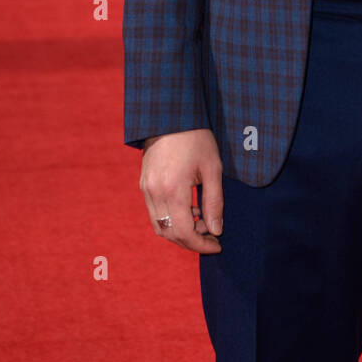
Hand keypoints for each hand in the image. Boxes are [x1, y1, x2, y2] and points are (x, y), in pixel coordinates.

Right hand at [140, 128, 223, 253]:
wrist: (171, 115)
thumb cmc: (196, 138)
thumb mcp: (212, 168)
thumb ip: (214, 202)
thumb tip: (216, 230)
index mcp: (173, 190)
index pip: (184, 233)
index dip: (201, 245)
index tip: (217, 245)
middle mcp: (154, 193)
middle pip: (170, 234)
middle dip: (192, 240)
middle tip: (212, 234)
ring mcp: (145, 189)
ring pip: (160, 226)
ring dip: (181, 231)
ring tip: (202, 219)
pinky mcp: (143, 184)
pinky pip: (155, 213)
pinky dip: (171, 219)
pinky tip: (189, 208)